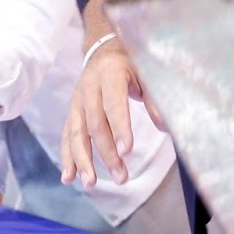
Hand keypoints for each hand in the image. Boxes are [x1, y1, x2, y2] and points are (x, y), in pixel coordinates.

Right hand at [59, 0, 160, 188]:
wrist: (103, 50)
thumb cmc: (130, 64)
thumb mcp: (145, 74)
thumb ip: (154, 99)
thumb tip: (166, 127)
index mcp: (110, 74)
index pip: (113, 103)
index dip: (120, 127)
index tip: (128, 151)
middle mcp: (89, 88)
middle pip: (94, 123)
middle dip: (107, 152)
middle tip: (121, 177)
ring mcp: (76, 101)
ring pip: (76, 133)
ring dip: (82, 160)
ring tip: (90, 183)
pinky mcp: (71, 112)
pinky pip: (67, 136)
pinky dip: (67, 157)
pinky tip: (69, 177)